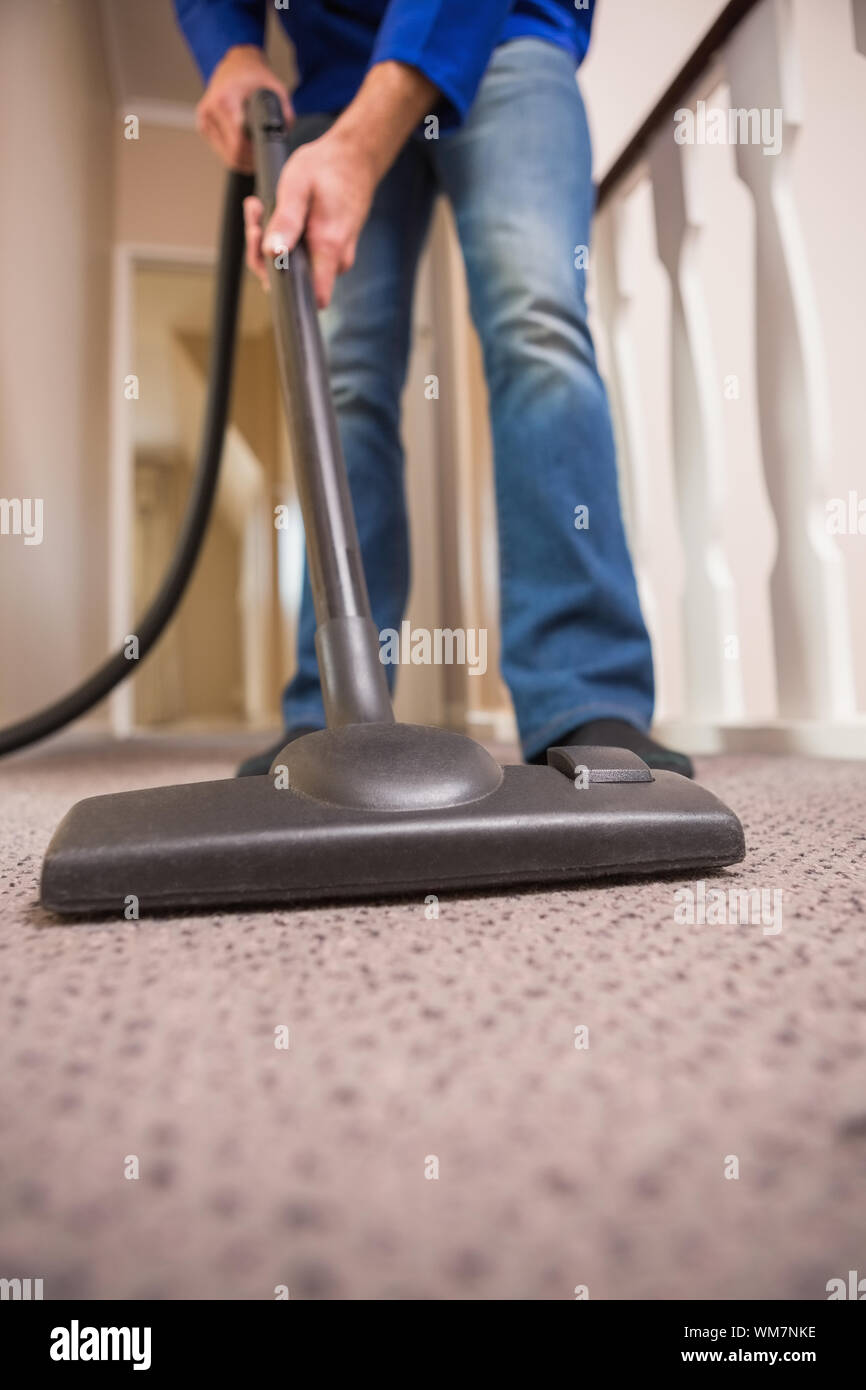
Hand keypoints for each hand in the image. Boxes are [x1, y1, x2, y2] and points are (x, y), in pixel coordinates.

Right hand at [196, 45, 293, 171]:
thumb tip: (286, 133)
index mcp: (226, 100)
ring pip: (225, 156)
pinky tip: (245, 150)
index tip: (266, 158)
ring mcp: (205, 119)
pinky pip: (220, 150)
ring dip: (242, 160)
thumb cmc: (254, 76)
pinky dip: (234, 154)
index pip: (237, 142)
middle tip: (264, 161)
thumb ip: (285, 111)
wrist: (235, 65)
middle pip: (232, 153)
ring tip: (256, 156)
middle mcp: (211, 110)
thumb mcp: (275, 88)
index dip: (253, 156)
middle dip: (250, 161)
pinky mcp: (203, 125)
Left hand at [244, 128, 377, 307]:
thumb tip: (273, 252)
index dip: (282, 286)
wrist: (354, 157)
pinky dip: (284, 239)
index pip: (312, 297)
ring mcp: (335, 257)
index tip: (264, 252)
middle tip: (256, 216)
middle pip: (294, 281)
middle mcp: (336, 260)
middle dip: (265, 252)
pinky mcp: (330, 250)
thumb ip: (286, 220)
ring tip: (261, 207)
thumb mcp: (298, 186)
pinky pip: (302, 256)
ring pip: (295, 267)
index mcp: (329, 248)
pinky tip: (276, 214)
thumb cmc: (328, 167)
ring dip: (271, 242)